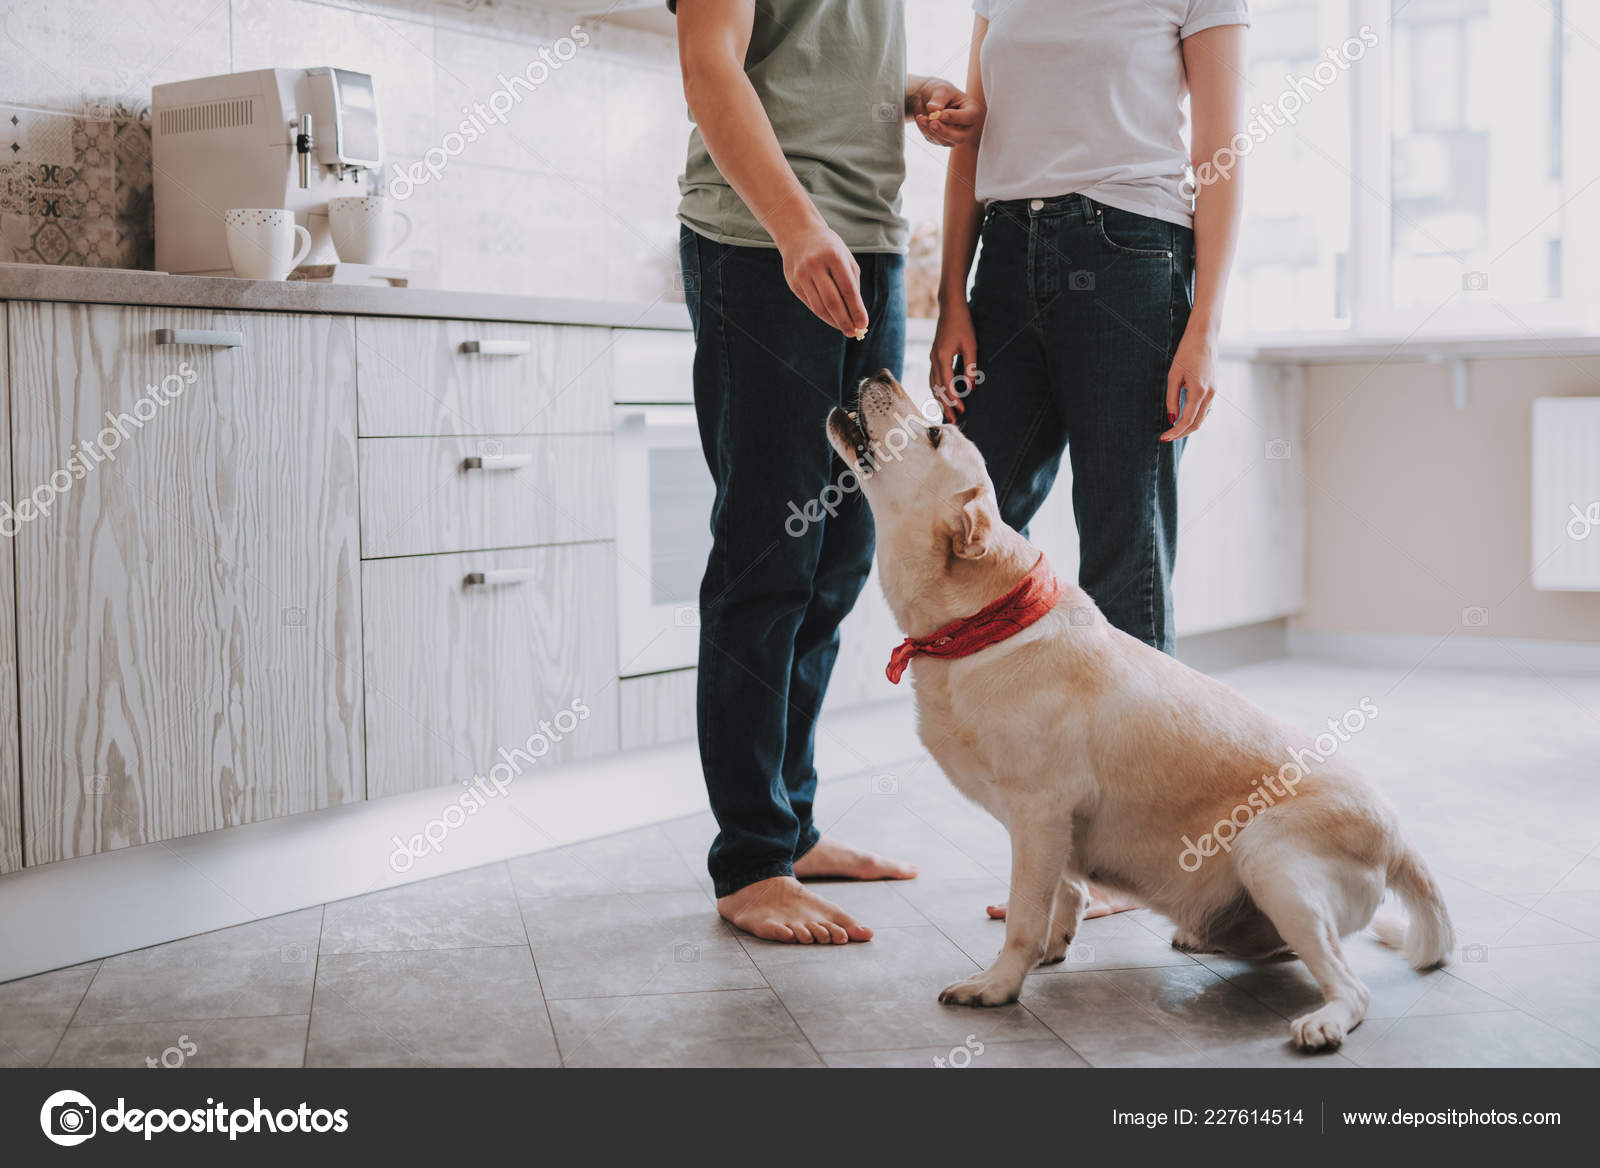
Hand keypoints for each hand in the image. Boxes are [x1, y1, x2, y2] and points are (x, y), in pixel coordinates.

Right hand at [775, 221, 868, 336]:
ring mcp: (802, 275)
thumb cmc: (830, 249)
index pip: (847, 289)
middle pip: (832, 301)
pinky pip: (810, 304)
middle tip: (854, 333)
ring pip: (819, 306)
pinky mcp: (793, 283)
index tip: (864, 324)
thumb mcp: (845, 259)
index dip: (856, 309)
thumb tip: (857, 314)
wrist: (798, 234)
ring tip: (845, 328)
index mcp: (834, 257)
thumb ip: (852, 284)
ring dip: (833, 321)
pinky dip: (823, 314)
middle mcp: (815, 265)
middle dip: (845, 320)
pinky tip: (832, 319)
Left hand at [908, 78, 982, 146]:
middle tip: (932, 123)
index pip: (969, 117)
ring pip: (946, 141)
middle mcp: (966, 127)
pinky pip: (935, 140)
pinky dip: (926, 131)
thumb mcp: (941, 89)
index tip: (942, 114)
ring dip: (932, 131)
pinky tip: (922, 120)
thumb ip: (939, 98)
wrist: (930, 98)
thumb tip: (933, 109)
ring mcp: (955, 136)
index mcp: (972, 111)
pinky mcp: (943, 140)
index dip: (956, 117)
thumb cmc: (941, 92)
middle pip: (959, 137)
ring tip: (921, 117)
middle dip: (944, 131)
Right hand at [929, 299, 978, 421]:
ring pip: (933, 385)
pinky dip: (937, 390)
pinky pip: (933, 378)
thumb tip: (971, 386)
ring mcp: (932, 359)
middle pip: (938, 388)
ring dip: (940, 400)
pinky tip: (942, 397)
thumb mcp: (971, 345)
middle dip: (946, 405)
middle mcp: (934, 360)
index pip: (947, 384)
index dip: (954, 399)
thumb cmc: (962, 324)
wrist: (950, 308)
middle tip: (954, 420)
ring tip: (947, 413)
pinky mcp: (934, 357)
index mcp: (942, 357)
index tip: (962, 410)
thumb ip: (970, 366)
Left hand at [1162, 326, 1217, 440]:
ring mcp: (1213, 392)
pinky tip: (1183, 418)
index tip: (1163, 437)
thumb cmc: (1186, 353)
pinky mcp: (1213, 389)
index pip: (1186, 420)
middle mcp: (1209, 394)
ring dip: (1188, 427)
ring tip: (1173, 430)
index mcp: (1199, 391)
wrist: (1204, 337)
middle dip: (1181, 433)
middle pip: (1196, 423)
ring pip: (1202, 418)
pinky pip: (1205, 409)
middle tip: (1166, 437)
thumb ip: (1172, 398)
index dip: (1175, 432)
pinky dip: (1194, 417)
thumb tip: (1171, 418)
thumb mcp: (1173, 375)